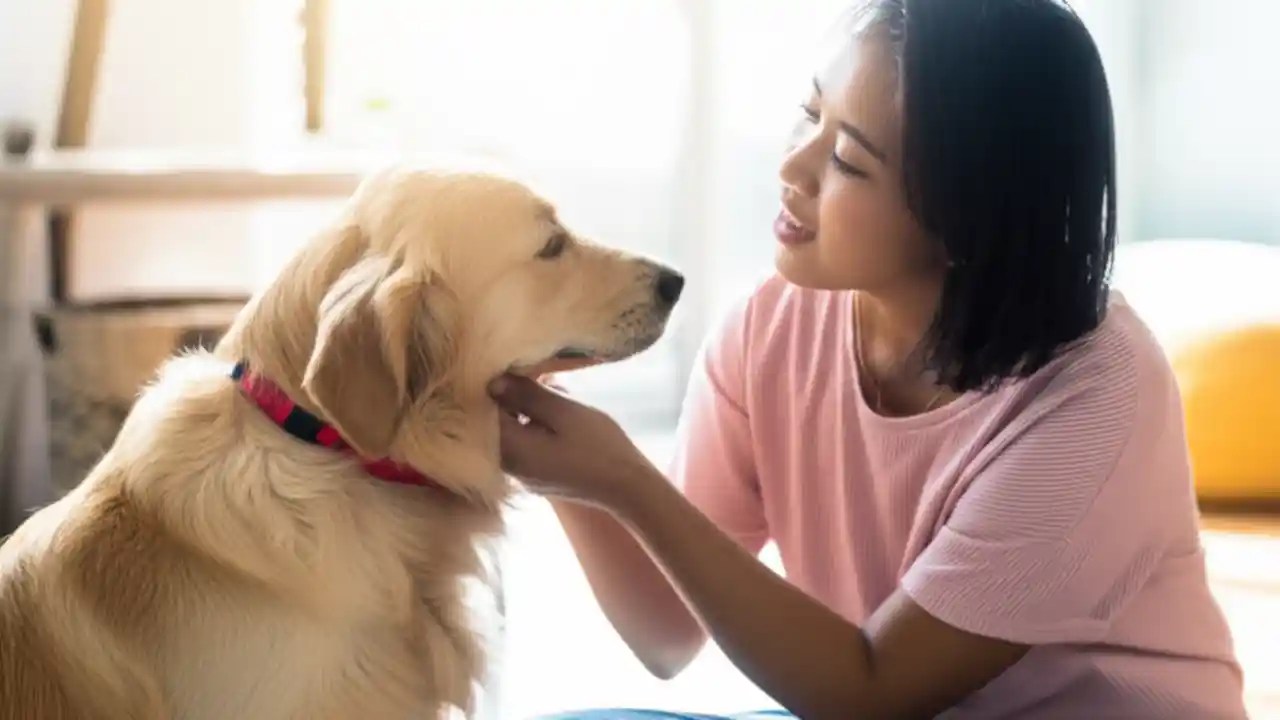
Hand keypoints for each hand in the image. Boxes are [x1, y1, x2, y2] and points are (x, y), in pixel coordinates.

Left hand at [487, 374, 660, 507]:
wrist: (627, 487)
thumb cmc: (597, 446)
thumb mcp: (563, 412)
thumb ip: (526, 395)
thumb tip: (492, 382)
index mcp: (510, 451)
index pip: (484, 412)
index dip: (495, 386)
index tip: (512, 368)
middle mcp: (509, 467)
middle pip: (496, 424)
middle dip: (511, 398)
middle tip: (535, 376)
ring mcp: (524, 475)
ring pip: (513, 434)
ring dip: (525, 411)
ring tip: (549, 390)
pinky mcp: (539, 477)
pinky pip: (526, 446)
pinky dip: (535, 428)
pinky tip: (556, 414)